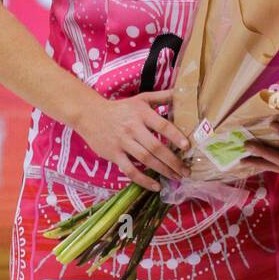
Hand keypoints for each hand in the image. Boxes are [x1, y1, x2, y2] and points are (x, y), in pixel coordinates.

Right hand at [73, 90, 191, 192]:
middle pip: (155, 146)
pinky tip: (156, 186)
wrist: (91, 115)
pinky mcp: (114, 154)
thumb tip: (182, 93)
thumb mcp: (141, 99)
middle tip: (186, 171)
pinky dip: (143, 180)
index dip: (175, 136)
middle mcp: (132, 127)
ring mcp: (122, 141)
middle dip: (172, 160)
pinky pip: (130, 170)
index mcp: (141, 113)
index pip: (161, 125)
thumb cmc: (122, 108)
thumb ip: (162, 97)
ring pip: (145, 159)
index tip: (187, 146)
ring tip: (175, 177)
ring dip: (162, 170)